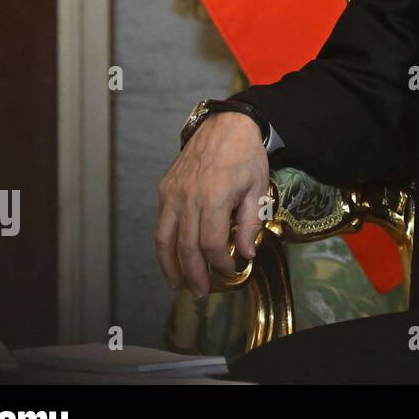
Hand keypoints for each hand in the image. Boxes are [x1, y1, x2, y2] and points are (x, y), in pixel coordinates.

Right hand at [154, 112, 270, 298]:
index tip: (229, 270)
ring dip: (169, 266)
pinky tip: (170, 258)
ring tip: (177, 285)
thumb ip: (250, 222)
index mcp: (214, 197)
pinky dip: (163, 245)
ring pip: (164, 238)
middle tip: (200, 293)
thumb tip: (246, 253)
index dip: (220, 262)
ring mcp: (173, 193)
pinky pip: (161, 223)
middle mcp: (188, 197)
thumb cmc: (246, 155)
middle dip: (193, 274)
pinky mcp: (165, 188)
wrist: (226, 125)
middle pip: (185, 246)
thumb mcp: (258, 188)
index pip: (211, 243)